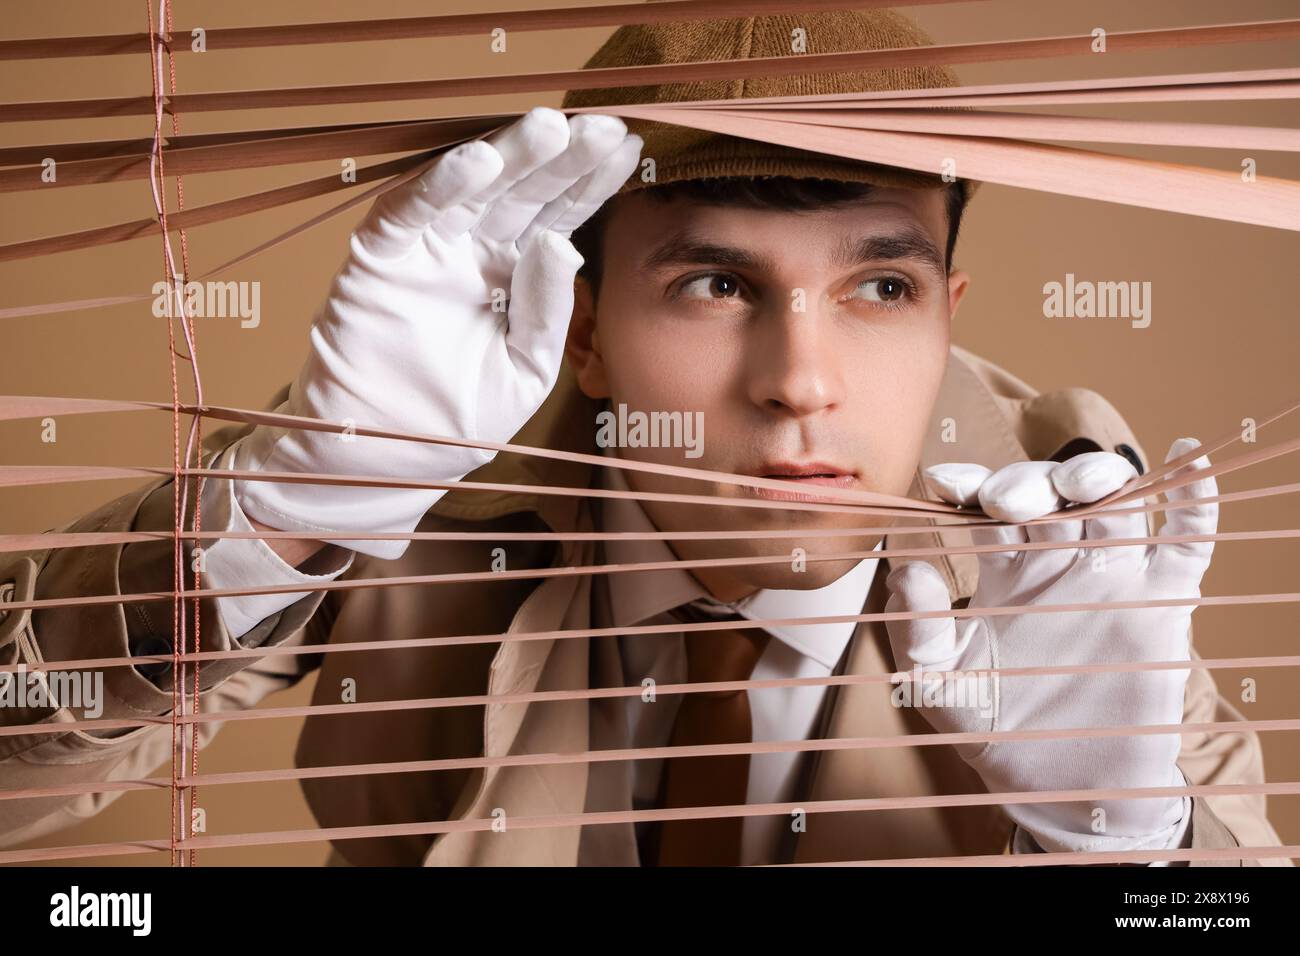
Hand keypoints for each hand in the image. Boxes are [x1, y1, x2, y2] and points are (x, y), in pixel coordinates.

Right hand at [231, 107, 641, 557]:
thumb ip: (547, 310)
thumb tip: (560, 241)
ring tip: (547, 129)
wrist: (388, 460)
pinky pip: (407, 211)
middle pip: (523, 193)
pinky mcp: (380, 257)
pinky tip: (476, 163)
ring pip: (471, 189)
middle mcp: (473, 251)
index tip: (628, 150)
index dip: (588, 183)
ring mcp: (426, 250)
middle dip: (561, 158)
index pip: (558, 217)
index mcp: (512, 274)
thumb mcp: (525, 369)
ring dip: (507, 156)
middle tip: (601, 127)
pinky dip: (438, 186)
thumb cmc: (460, 420)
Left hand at [884, 439, 1217, 852]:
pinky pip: (1185, 541)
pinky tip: (1190, 458)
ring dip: (1101, 478)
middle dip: (1030, 483)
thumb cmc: (994, 727)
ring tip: (1087, 483)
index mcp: (1002, 569)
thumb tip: (904, 568)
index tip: (944, 484)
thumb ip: (918, 630)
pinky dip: (1193, 497)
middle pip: (1049, 493)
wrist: (1061, 788)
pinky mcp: (1163, 602)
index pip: (984, 508)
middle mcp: (1057, 561)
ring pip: (1112, 504)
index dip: (968, 486)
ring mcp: (1113, 576)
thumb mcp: (940, 684)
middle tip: (1009, 502)